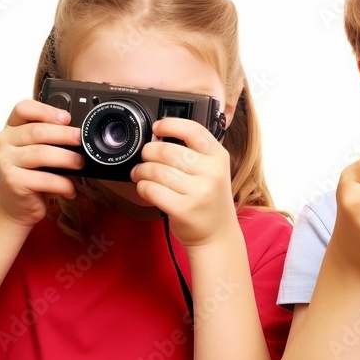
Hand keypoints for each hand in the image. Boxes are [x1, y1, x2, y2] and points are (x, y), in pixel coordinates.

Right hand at [0, 99, 82, 226]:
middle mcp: (5, 142)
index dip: (46, 110)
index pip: (23, 109)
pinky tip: (70, 188)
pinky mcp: (13, 182)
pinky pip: (44, 179)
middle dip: (65, 134)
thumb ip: (51, 138)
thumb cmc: (33, 175)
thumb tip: (80, 133)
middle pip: (37, 131)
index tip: (66, 118)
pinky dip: (62, 183)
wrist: (17, 207)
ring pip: (41, 153)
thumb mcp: (39, 151)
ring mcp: (6, 162)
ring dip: (67, 158)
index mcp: (12, 129)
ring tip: (80, 163)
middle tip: (82, 140)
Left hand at [130, 118, 236, 246]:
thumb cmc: (209, 199)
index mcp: (219, 157)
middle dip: (148, 152)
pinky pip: (152, 190)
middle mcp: (212, 172)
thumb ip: (195, 152)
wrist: (217, 234)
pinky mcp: (184, 209)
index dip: (170, 125)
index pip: (193, 130)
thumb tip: (159, 136)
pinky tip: (145, 188)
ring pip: (156, 170)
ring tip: (140, 174)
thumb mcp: (213, 170)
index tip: (157, 127)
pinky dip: (142, 187)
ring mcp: (199, 191)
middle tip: (144, 157)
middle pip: (167, 151)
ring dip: (142, 171)